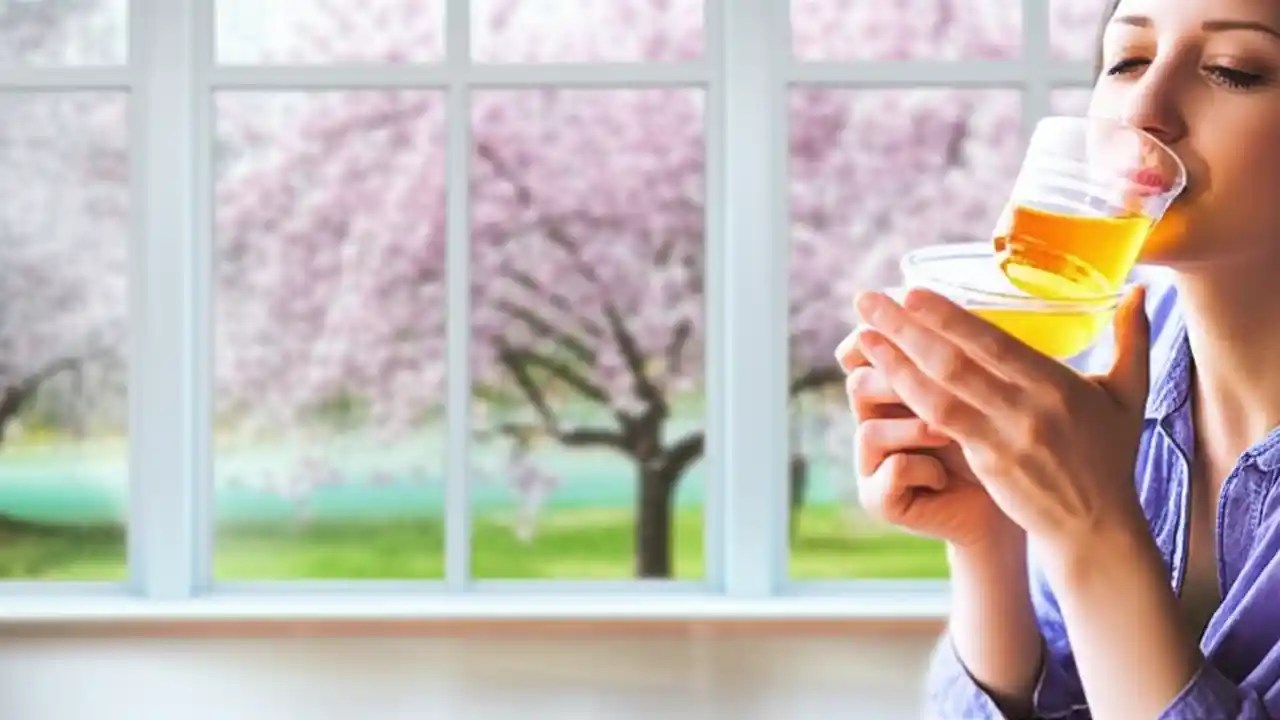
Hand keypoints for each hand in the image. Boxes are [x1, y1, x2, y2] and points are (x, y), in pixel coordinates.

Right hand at [834, 328, 1019, 550]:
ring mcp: (872, 462)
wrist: (1007, 510)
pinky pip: (891, 470)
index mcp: (893, 388)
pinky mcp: (879, 498)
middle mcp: (874, 420)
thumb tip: (953, 301)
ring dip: (915, 427)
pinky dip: (924, 469)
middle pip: (859, 383)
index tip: (909, 309)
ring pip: (870, 430)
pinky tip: (946, 476)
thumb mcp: (986, 391)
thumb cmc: (1001, 441)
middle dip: (894, 372)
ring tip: (952, 433)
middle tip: (933, 370)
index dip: (883, 333)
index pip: (866, 352)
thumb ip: (965, 354)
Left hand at [852, 285, 1151, 562]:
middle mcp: (1027, 407)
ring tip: (860, 334)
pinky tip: (881, 379)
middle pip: (954, 359)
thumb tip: (1141, 288)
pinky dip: (909, 397)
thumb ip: (1133, 339)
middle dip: (905, 326)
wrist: (1097, 527)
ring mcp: (1003, 437)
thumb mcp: (1129, 395)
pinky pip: (941, 423)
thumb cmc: (1109, 456)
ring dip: (894, 360)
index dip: (948, 316)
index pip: (992, 341)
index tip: (912, 291)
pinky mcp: (986, 462)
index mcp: (1056, 383)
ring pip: (938, 390)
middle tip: (866, 298)